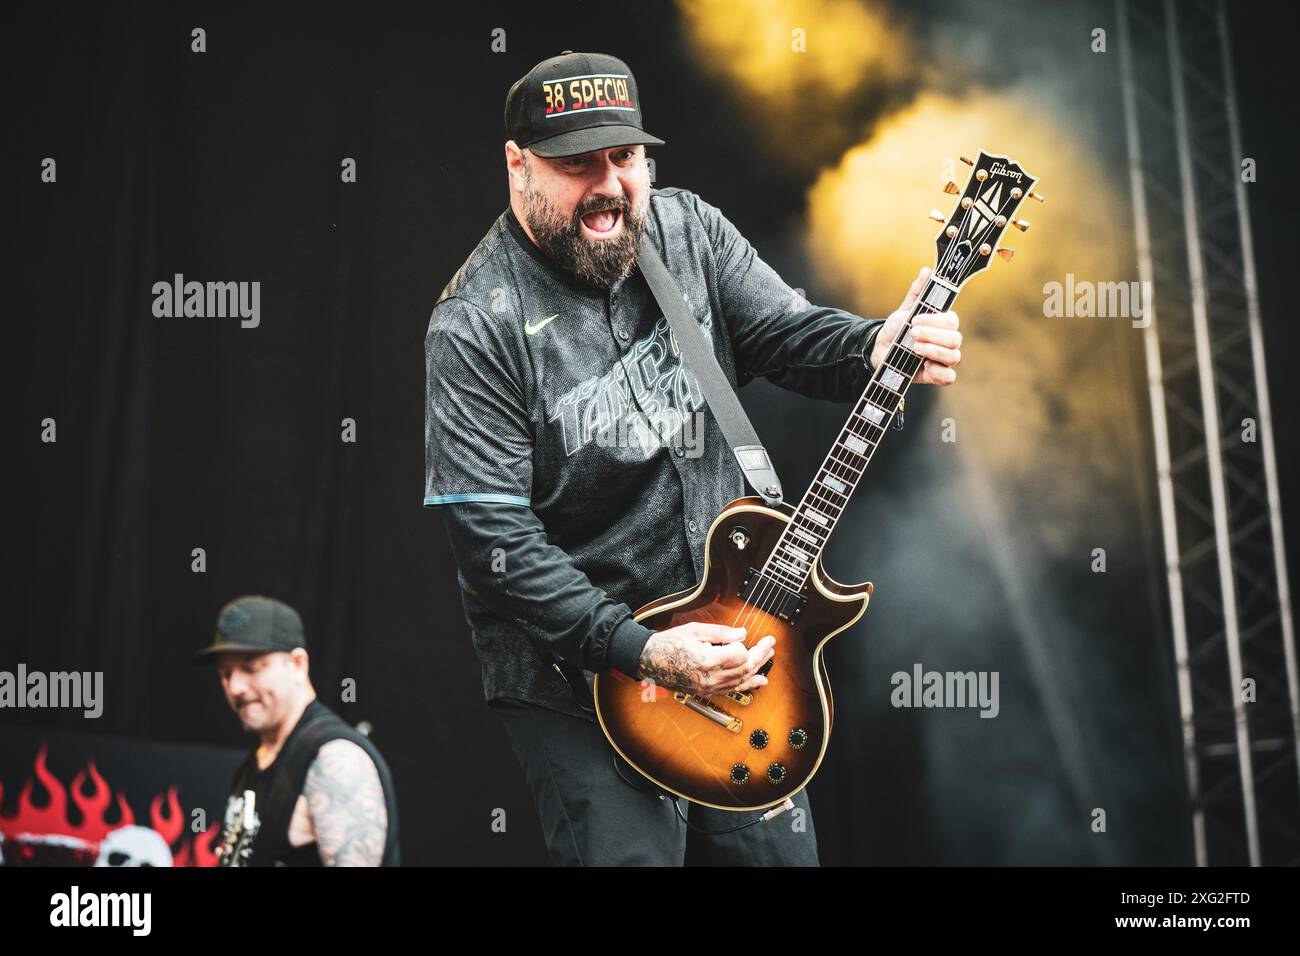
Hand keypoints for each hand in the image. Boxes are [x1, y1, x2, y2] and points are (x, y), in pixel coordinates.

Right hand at [636, 623, 775, 697]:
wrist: (650, 661)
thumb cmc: (669, 643)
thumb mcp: (695, 630)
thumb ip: (721, 633)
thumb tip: (742, 634)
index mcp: (707, 660)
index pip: (740, 654)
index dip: (745, 644)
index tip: (743, 636)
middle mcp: (710, 677)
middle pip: (745, 668)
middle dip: (760, 655)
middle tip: (771, 644)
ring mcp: (709, 687)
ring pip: (741, 680)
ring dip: (758, 669)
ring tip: (769, 658)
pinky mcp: (707, 691)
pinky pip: (732, 690)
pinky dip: (748, 685)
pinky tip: (759, 680)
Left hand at [869, 266, 962, 385]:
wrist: (880, 349)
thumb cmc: (896, 328)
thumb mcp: (905, 309)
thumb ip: (917, 291)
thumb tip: (927, 270)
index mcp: (943, 324)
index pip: (952, 321)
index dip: (936, 321)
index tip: (915, 319)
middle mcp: (947, 341)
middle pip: (956, 339)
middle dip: (933, 336)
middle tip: (912, 333)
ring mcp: (942, 359)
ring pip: (954, 357)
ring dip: (934, 352)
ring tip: (915, 348)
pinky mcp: (935, 375)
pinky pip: (949, 377)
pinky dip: (939, 372)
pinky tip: (925, 366)